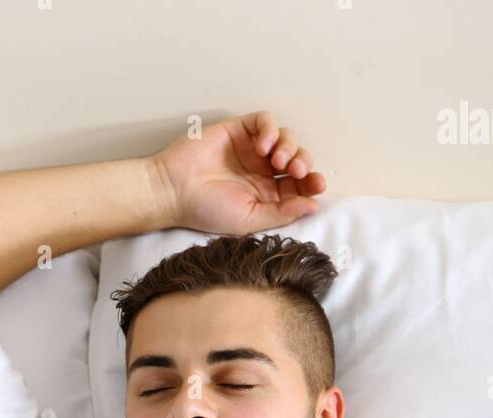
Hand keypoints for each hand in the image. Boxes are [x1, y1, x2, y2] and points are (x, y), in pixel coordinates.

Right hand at [151, 110, 326, 234]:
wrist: (175, 190)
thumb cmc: (207, 210)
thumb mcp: (250, 220)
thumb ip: (282, 213)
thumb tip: (314, 205)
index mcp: (267, 195)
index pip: (299, 185)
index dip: (311, 182)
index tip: (317, 184)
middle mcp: (262, 171)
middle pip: (296, 159)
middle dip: (303, 162)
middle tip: (295, 171)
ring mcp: (251, 149)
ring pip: (285, 138)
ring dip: (288, 146)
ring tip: (276, 160)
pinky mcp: (239, 130)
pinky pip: (264, 121)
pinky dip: (270, 129)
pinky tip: (262, 146)